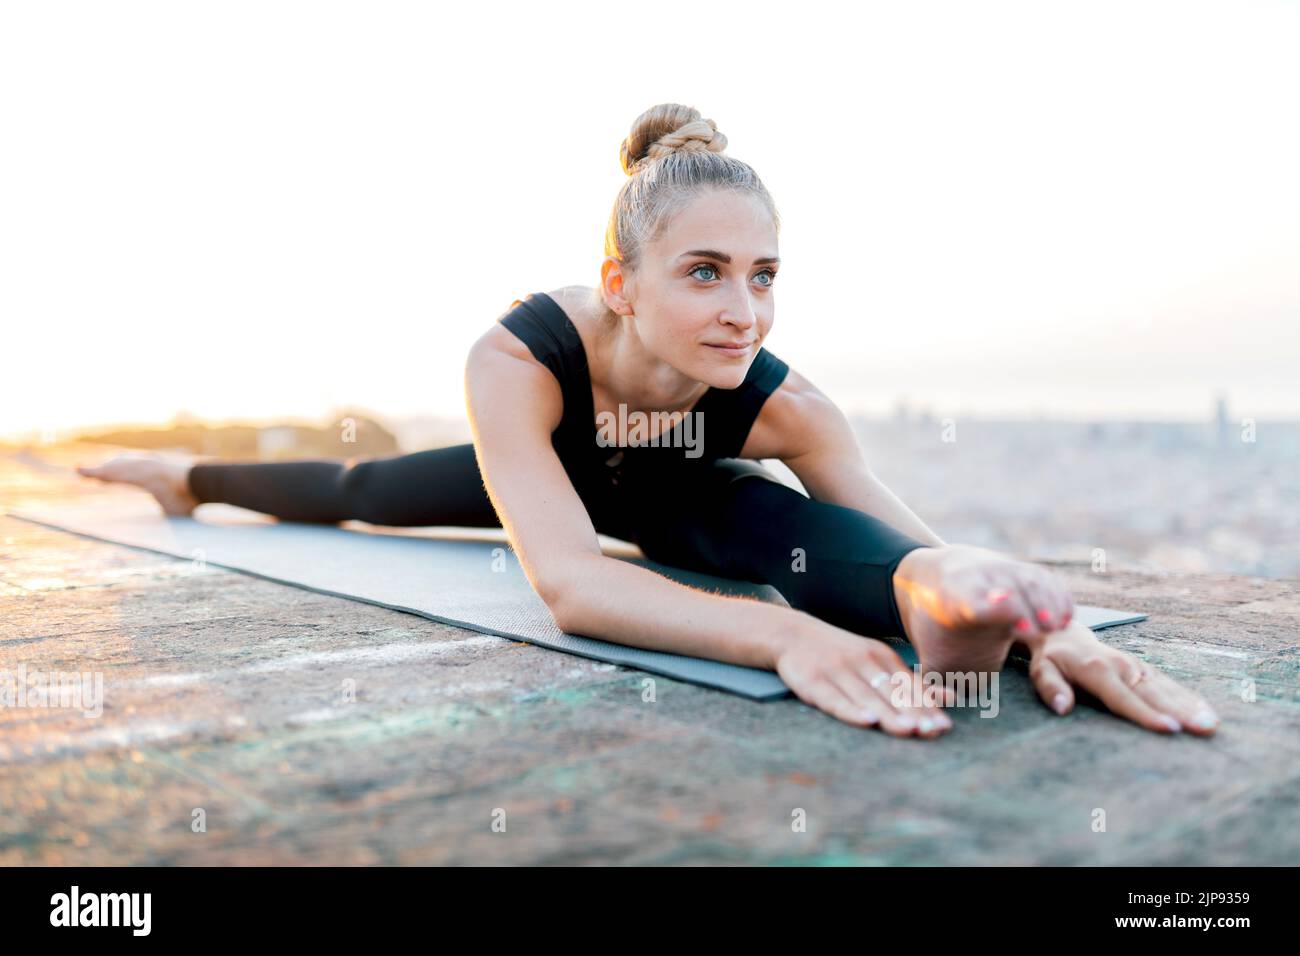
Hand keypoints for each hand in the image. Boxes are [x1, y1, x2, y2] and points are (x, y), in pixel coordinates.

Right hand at [776, 624, 954, 737]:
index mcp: (880, 656)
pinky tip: (866, 721)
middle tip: (933, 731)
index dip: (926, 707)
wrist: (791, 634)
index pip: (908, 685)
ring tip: (908, 730)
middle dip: (913, 713)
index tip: (944, 726)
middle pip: (891, 692)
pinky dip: (851, 711)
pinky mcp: (813, 681)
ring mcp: (837, 671)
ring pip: (867, 697)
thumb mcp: (875, 660)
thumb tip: (949, 697)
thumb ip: (908, 681)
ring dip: (888, 714)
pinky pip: (834, 700)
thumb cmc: (840, 654)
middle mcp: (862, 662)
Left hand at [1021, 621, 1219, 734]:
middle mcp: (1121, 666)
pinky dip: (1187, 697)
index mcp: (1097, 670)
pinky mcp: (1143, 669)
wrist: (1063, 634)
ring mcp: (1135, 666)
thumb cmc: (1052, 660)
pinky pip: (1168, 683)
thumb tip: (1063, 708)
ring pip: (1166, 688)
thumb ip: (1051, 688)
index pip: (1123, 697)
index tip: (1169, 729)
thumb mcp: (1041, 671)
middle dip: (1181, 712)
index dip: (1146, 714)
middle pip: (1153, 693)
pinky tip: (1206, 710)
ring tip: (1212, 724)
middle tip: (1205, 729)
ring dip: (1191, 705)